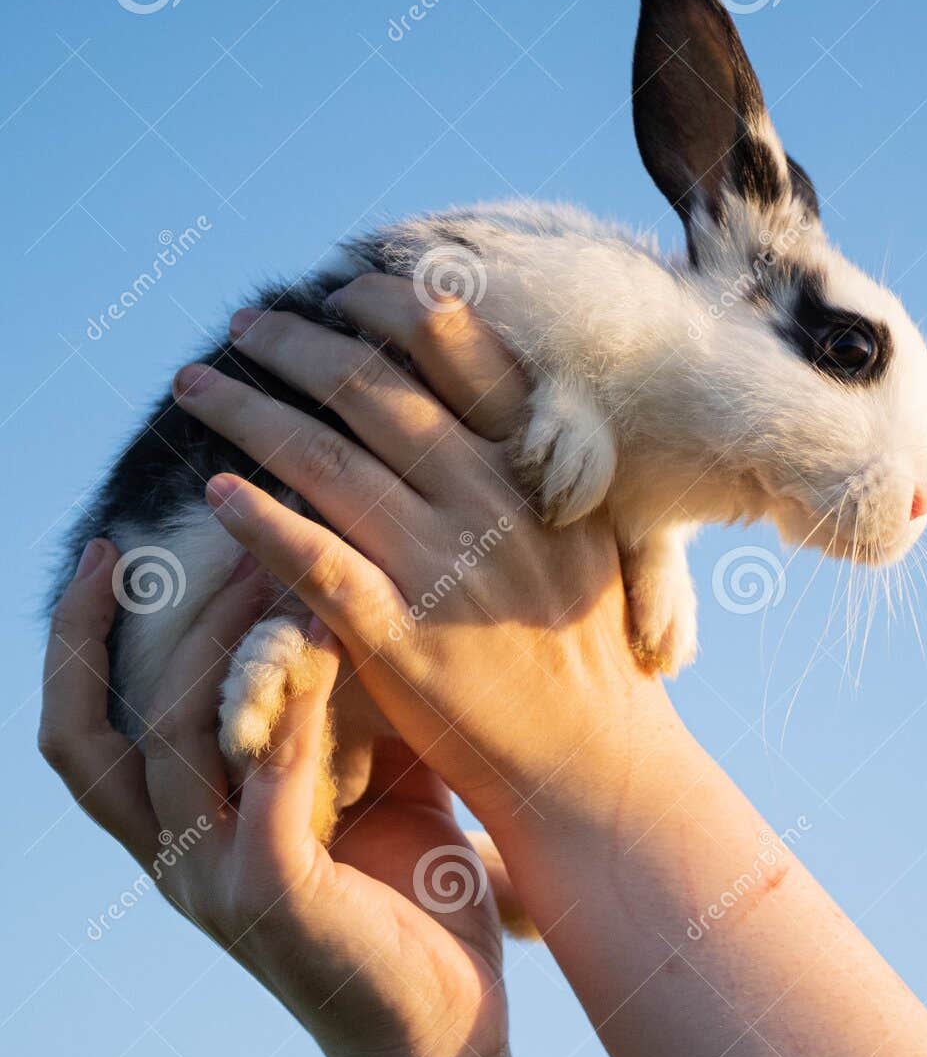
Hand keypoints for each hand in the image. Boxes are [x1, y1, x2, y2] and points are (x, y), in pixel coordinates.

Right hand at [39, 540, 510, 1056]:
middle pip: (96, 729)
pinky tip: (324, 637)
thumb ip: (339, 713)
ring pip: (171, 742)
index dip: (74, 642)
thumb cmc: (411, 917)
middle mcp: (174, 865)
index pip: (79, 732)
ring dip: (217, 645)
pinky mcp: (275, 900)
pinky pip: (262, 786)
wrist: (446, 1044)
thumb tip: (354, 604)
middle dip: (144, 620)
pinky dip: (286, 708)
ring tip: (275, 567)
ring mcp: (215, 886)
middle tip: (218, 535)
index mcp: (178, 842)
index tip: (105, 551)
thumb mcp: (366, 796)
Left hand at [170, 279, 684, 834]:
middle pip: (372, 391)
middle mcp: (495, 504)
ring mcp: (447, 571)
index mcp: (543, 471)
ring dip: (248, 411)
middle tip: (245, 325)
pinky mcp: (403, 642)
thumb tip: (469, 409)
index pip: (460, 350)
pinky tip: (217, 494)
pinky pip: (315, 562)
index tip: (342, 285)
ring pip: (327, 460)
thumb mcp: (591, 544)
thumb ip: (537, 475)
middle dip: (294, 344)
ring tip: (198, 386)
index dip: (388, 305)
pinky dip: (261, 521)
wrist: (598, 771)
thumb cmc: (592, 661)